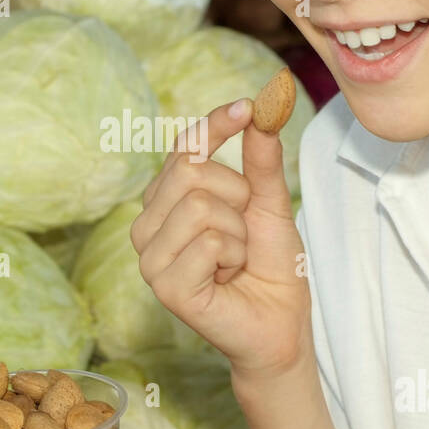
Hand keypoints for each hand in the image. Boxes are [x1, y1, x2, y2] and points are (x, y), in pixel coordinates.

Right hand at [130, 98, 308, 380]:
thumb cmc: (271, 266)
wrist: (281, 323)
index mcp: (167, 201)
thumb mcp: (269, 203)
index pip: (184, 148)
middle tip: (243, 231)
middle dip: (236, 195)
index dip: (215, 124)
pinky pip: (208, 242)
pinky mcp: (164, 286)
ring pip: (199, 206)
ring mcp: (150, 257)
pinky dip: (234, 257)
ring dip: (237, 233)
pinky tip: (227, 278)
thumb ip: (261, 160)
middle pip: (190, 172)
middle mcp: (148, 225)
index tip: (249, 106)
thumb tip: (262, 107)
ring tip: (235, 259)